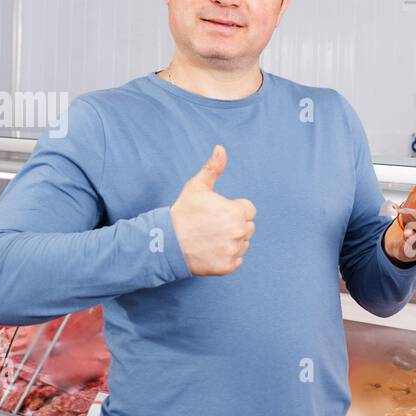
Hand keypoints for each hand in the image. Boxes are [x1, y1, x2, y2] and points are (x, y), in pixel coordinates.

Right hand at [169, 145, 256, 275]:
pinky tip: (210, 250)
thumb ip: (213, 168)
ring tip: (210, 238)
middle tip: (212, 226)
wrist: (166, 242)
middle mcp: (239, 232)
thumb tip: (221, 148)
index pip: (248, 210)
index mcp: (237, 212)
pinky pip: (236, 260)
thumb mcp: (197, 187)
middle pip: (248, 227)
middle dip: (234, 226)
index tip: (217, 212)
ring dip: (231, 242)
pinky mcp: (228, 267)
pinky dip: (226, 257)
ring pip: (242, 244)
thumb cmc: (183, 212)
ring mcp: (233, 251)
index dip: (234, 209)